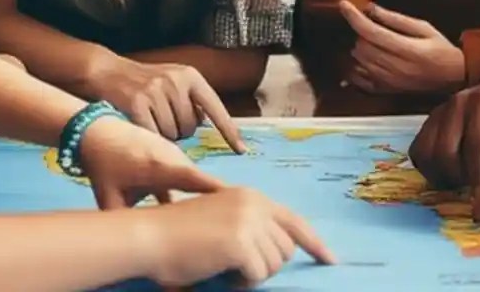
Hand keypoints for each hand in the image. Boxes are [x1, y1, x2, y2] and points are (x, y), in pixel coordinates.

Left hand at [79, 116, 226, 209]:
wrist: (97, 131)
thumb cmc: (103, 165)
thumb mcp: (109, 196)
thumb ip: (125, 219)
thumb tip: (136, 245)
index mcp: (158, 166)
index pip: (193, 179)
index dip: (214, 190)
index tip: (235, 202)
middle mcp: (172, 157)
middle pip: (200, 180)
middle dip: (214, 198)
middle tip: (225, 219)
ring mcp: (173, 152)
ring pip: (193, 177)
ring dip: (202, 193)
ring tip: (211, 214)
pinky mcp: (171, 152)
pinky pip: (186, 172)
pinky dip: (191, 186)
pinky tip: (190, 205)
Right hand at [88, 56, 243, 143]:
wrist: (107, 71)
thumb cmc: (144, 82)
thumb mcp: (173, 81)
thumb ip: (191, 99)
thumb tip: (207, 122)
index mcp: (191, 76)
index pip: (215, 108)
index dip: (228, 131)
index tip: (241, 150)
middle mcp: (176, 81)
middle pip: (190, 128)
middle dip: (179, 132)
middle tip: (162, 119)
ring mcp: (156, 91)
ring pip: (172, 135)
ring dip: (163, 136)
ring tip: (149, 119)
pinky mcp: (137, 104)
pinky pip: (153, 136)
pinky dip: (149, 138)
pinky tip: (140, 126)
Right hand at [141, 187, 335, 286]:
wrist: (148, 237)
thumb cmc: (176, 236)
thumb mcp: (221, 220)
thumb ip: (251, 227)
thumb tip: (280, 251)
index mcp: (252, 197)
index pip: (295, 222)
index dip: (316, 243)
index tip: (331, 260)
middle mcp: (256, 204)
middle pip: (287, 248)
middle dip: (267, 265)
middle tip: (236, 268)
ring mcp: (250, 221)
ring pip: (274, 263)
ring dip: (253, 274)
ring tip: (225, 267)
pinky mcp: (241, 242)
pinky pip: (258, 275)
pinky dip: (242, 282)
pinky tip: (221, 272)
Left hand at [339, 1, 464, 93]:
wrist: (454, 78)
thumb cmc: (441, 49)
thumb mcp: (424, 28)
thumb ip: (395, 19)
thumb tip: (370, 8)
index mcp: (407, 49)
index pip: (371, 32)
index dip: (354, 17)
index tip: (344, 4)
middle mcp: (395, 68)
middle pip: (361, 46)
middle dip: (361, 32)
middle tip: (373, 26)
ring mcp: (388, 82)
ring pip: (358, 60)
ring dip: (360, 47)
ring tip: (374, 41)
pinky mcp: (385, 91)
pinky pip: (358, 80)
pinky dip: (355, 67)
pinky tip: (363, 59)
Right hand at [409, 53, 479, 201]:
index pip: (476, 146)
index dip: (478, 177)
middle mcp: (457, 104)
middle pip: (445, 152)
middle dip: (458, 179)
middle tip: (474, 191)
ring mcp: (440, 110)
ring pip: (426, 151)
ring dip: (440, 174)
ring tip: (461, 183)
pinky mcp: (430, 118)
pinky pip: (418, 149)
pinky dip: (428, 167)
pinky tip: (447, 174)